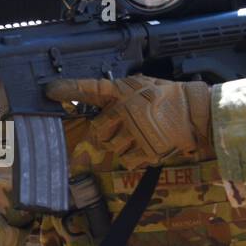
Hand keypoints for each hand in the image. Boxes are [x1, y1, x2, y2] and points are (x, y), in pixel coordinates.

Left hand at [44, 75, 212, 168]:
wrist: (195, 113)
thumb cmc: (168, 98)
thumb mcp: (143, 85)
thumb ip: (120, 93)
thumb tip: (97, 98)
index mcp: (124, 91)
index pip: (90, 89)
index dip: (68, 89)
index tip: (49, 90)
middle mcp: (127, 110)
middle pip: (98, 130)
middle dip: (107, 132)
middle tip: (123, 128)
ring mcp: (136, 131)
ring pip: (112, 147)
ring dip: (122, 145)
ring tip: (141, 135)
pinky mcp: (146, 149)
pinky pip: (127, 160)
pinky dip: (134, 157)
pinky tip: (146, 146)